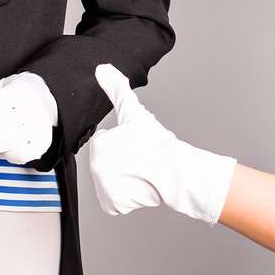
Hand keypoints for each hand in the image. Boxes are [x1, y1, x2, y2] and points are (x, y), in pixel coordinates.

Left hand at [84, 64, 235, 224]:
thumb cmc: (158, 142)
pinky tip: (136, 183)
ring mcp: (103, 190)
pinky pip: (111, 198)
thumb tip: (101, 69)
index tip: (134, 143)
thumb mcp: (134, 112)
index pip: (102, 141)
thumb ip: (116, 88)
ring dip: (119, 176)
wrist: (177, 173)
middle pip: (103, 160)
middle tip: (138, 157)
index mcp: (100, 147)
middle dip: (118, 159)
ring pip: (106, 179)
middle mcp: (97, 170)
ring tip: (138, 170)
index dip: (119, 140)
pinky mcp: (112, 206)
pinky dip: (122, 195)